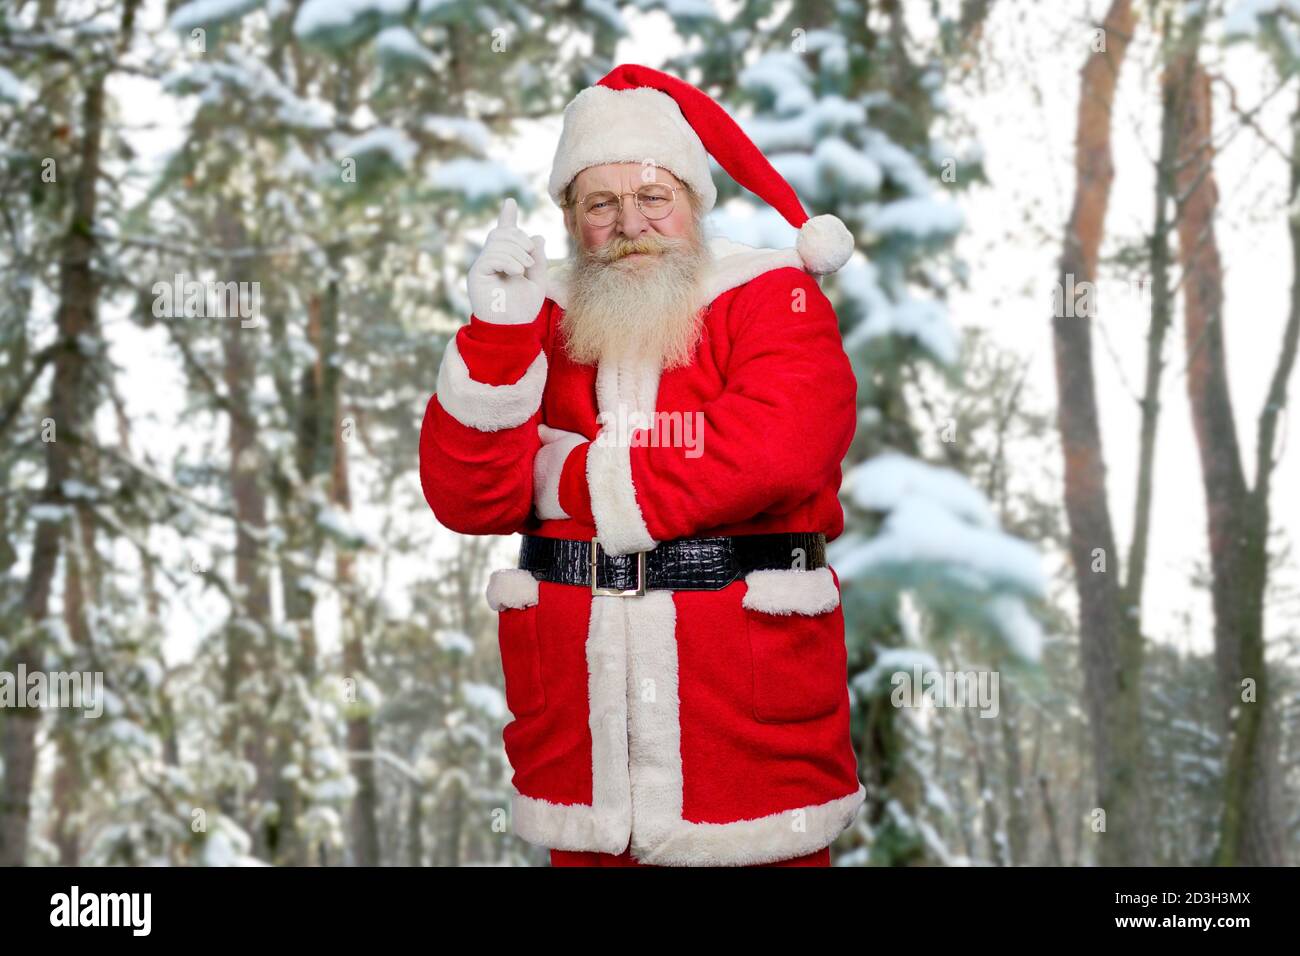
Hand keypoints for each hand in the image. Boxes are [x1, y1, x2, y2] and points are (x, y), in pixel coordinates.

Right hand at [467, 198, 547, 324]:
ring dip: (516, 252)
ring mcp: (481, 267)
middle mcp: (490, 261)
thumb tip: (538, 237)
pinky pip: (491, 256)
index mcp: (505, 261)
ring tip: (525, 269)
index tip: (511, 202)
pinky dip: (508, 261)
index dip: (507, 217)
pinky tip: (517, 272)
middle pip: (501, 234)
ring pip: (497, 242)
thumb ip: (537, 260)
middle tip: (531, 259)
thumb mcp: (537, 281)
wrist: (512, 329)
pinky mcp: (476, 275)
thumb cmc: (523, 310)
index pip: (504, 234)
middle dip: (519, 239)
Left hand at [533, 424, 586, 519]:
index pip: (538, 464)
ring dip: (546, 496)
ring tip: (561, 496)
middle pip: (537, 479)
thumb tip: (538, 428)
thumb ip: (551, 434)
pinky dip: (548, 511)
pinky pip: (541, 511)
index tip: (559, 469)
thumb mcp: (568, 437)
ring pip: (537, 495)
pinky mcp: (542, 509)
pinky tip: (558, 509)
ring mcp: (535, 493)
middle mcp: (532, 474)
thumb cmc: (580, 455)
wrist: (587, 479)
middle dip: (546, 481)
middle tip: (561, 482)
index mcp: (538, 457)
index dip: (549, 468)